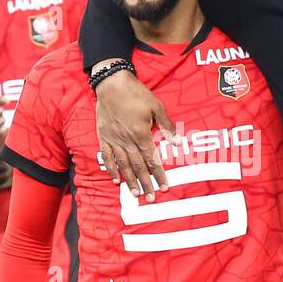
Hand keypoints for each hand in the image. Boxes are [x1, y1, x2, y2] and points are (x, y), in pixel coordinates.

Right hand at [94, 67, 178, 200]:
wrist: (112, 84)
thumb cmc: (136, 93)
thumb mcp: (156, 106)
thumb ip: (167, 126)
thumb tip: (178, 141)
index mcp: (141, 134)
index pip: (152, 159)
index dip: (159, 174)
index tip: (165, 186)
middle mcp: (127, 140)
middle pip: (138, 167)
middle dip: (146, 183)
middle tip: (151, 197)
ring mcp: (114, 140)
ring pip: (123, 165)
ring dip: (130, 181)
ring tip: (135, 193)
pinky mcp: (104, 137)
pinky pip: (107, 157)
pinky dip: (111, 169)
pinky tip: (115, 180)